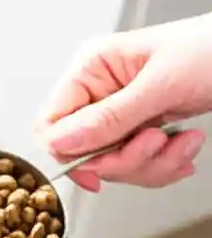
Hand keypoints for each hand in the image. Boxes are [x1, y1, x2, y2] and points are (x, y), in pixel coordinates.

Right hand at [35, 12, 211, 191]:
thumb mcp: (160, 85)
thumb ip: (109, 118)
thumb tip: (60, 142)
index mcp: (91, 69)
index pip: (51, 123)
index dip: (69, 153)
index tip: (99, 168)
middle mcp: (100, 92)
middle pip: (82, 151)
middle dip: (124, 159)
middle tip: (154, 145)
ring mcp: (122, 112)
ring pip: (112, 163)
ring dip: (151, 164)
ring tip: (182, 143)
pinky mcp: (143, 128)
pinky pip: (137, 164)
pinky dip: (165, 163)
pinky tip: (186, 146)